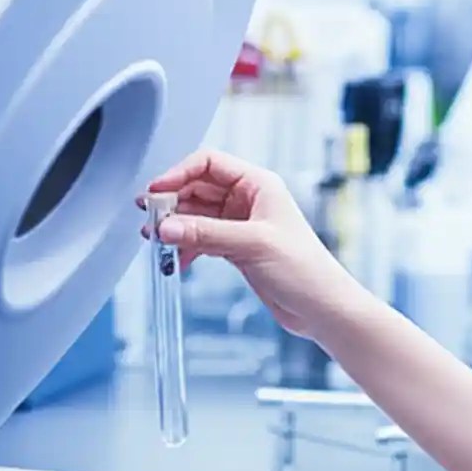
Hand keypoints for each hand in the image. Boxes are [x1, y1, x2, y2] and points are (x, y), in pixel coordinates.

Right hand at [141, 149, 363, 336]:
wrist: (321, 307)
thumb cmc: (305, 269)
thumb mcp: (252, 244)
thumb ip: (206, 234)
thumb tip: (166, 226)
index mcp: (259, 184)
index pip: (209, 163)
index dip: (178, 173)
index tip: (155, 192)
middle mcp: (249, 200)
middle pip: (197, 188)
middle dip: (171, 203)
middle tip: (150, 221)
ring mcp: (241, 224)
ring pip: (195, 215)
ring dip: (175, 227)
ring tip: (156, 241)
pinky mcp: (236, 247)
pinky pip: (201, 239)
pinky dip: (185, 247)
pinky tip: (174, 261)